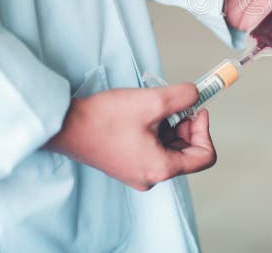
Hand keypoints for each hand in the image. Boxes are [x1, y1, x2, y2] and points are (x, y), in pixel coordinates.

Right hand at [45, 84, 214, 190]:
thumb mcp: (153, 101)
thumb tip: (197, 95)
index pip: (204, 157)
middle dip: (187, 126)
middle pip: (187, 153)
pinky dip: (156, 131)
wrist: (66, 126)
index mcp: (161, 169)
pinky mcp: (127, 164)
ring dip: (171, 127)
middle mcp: (150, 177)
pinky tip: (144, 115)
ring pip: (170, 149)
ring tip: (156, 108)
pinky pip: (154, 149)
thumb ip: (184, 97)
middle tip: (177, 106)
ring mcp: (137, 172)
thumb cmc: (104, 118)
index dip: (205, 130)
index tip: (196, 111)